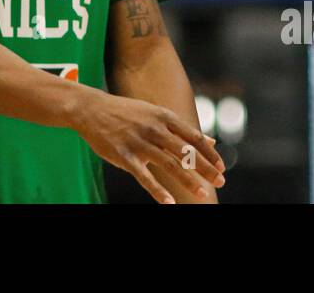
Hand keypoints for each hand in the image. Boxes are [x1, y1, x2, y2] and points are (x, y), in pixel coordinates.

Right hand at [71, 87, 224, 203]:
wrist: (91, 109)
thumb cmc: (126, 113)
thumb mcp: (155, 114)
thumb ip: (181, 129)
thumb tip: (209, 141)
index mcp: (164, 117)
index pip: (193, 137)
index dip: (209, 153)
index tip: (222, 166)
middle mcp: (155, 129)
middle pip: (186, 151)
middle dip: (206, 168)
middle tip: (221, 182)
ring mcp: (140, 143)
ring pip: (169, 164)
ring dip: (188, 180)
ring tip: (203, 194)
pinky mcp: (125, 156)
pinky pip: (144, 177)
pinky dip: (158, 191)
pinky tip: (170, 203)